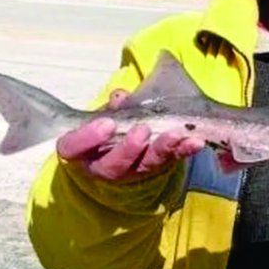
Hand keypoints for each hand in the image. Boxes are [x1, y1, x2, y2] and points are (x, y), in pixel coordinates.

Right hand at [56, 89, 204, 181]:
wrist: (121, 150)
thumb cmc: (104, 127)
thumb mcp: (101, 115)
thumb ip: (110, 107)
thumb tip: (120, 97)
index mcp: (81, 151)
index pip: (74, 147)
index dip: (88, 138)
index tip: (106, 123)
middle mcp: (103, 166)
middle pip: (113, 164)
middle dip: (129, 148)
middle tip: (142, 130)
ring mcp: (131, 171)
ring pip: (144, 166)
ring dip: (162, 149)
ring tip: (176, 135)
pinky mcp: (156, 169)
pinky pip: (170, 161)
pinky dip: (183, 151)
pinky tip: (195, 142)